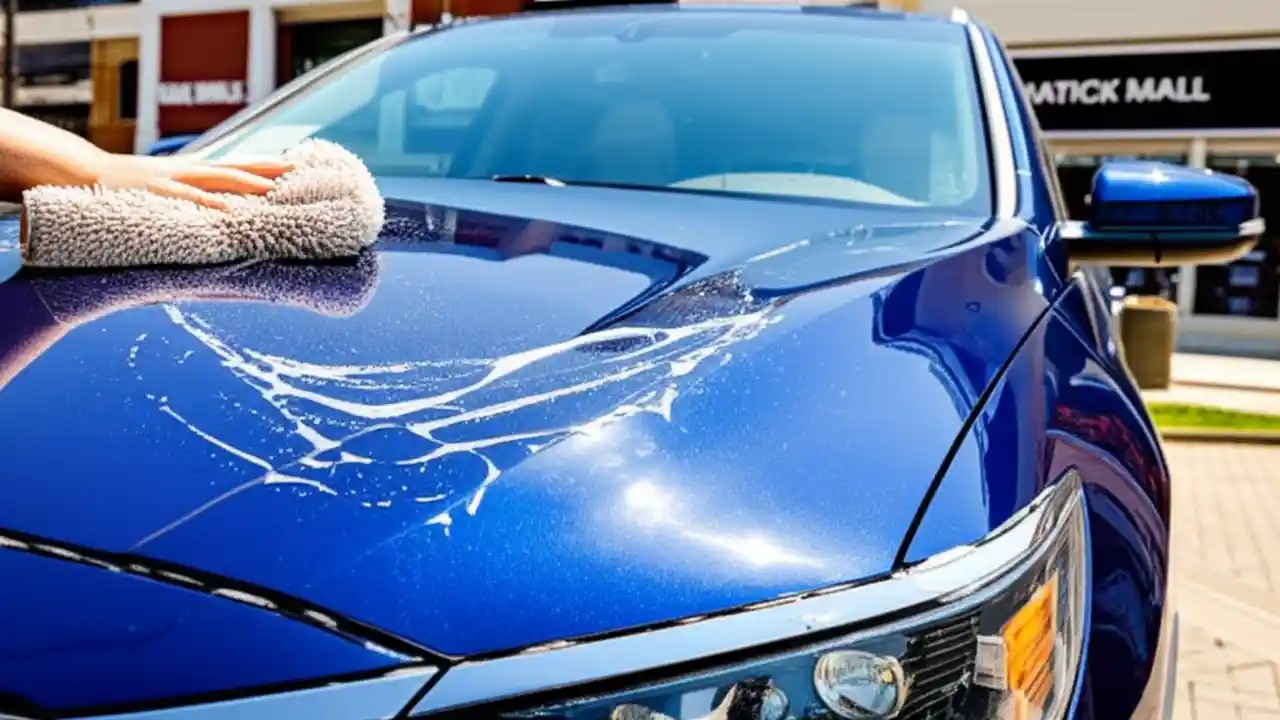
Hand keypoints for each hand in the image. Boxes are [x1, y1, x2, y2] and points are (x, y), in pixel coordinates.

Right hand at [91, 155, 294, 209]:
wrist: (88, 175)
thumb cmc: (130, 188)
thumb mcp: (167, 189)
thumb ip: (193, 196)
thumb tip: (220, 210)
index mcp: (192, 170)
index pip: (235, 165)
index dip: (264, 164)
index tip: (294, 164)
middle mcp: (187, 170)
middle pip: (234, 167)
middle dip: (265, 168)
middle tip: (296, 169)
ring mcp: (173, 179)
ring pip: (216, 179)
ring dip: (245, 182)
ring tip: (273, 188)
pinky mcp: (157, 192)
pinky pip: (187, 198)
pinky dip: (208, 203)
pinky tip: (228, 209)